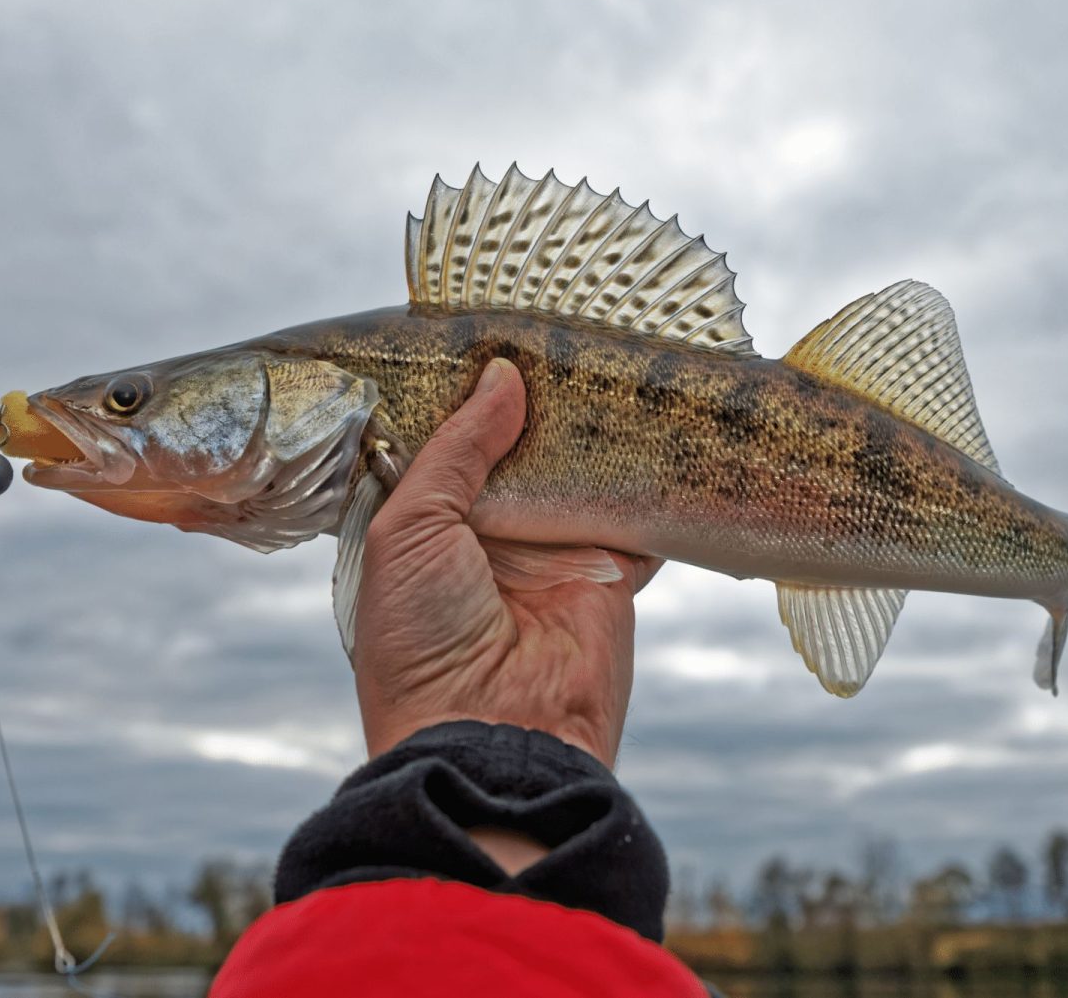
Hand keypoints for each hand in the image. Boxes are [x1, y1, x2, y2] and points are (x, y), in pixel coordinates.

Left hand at [351, 358, 660, 767]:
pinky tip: (657, 421)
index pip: (446, 444)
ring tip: (605, 356)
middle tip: (556, 331)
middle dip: (533, 401)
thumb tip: (504, 377)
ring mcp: (551, 552)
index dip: (462, 395)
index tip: (483, 333)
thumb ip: (456, 449)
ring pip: (577, 471)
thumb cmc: (422, 641)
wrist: (493, 737)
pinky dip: (650, 475)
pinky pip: (636, 512)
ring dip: (590, 429)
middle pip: (516, 449)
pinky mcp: (611, 571)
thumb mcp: (410, 527)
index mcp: (423, 528)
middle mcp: (487, 536)